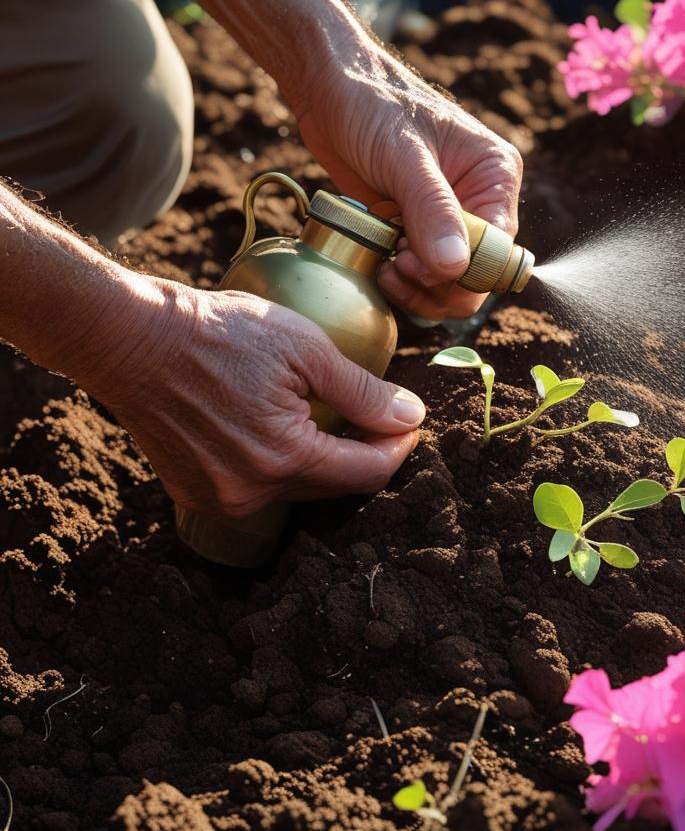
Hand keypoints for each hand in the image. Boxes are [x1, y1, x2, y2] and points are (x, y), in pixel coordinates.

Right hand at [85, 279, 422, 518]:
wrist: (130, 337)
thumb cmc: (218, 332)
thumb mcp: (305, 348)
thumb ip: (362, 391)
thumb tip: (410, 417)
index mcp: (285, 458)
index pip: (368, 472)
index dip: (398, 447)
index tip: (410, 421)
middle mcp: (252, 492)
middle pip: (335, 485)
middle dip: (365, 451)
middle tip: (378, 412)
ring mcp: (219, 498)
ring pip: (299, 487)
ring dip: (323, 457)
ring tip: (330, 413)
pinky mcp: (194, 493)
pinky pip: (259, 487)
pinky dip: (282, 462)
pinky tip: (285, 426)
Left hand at [290, 33, 522, 320]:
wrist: (326, 88)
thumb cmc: (370, 103)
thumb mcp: (404, 155)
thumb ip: (431, 209)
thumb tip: (456, 267)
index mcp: (494, 176)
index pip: (498, 248)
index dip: (462, 270)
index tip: (416, 264)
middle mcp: (479, 200)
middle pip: (476, 273)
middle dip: (438, 283)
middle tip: (397, 268)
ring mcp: (446, 217)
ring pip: (447, 281)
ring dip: (418, 288)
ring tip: (385, 268)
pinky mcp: (414, 227)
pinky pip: (419, 272)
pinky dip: (401, 280)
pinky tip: (378, 265)